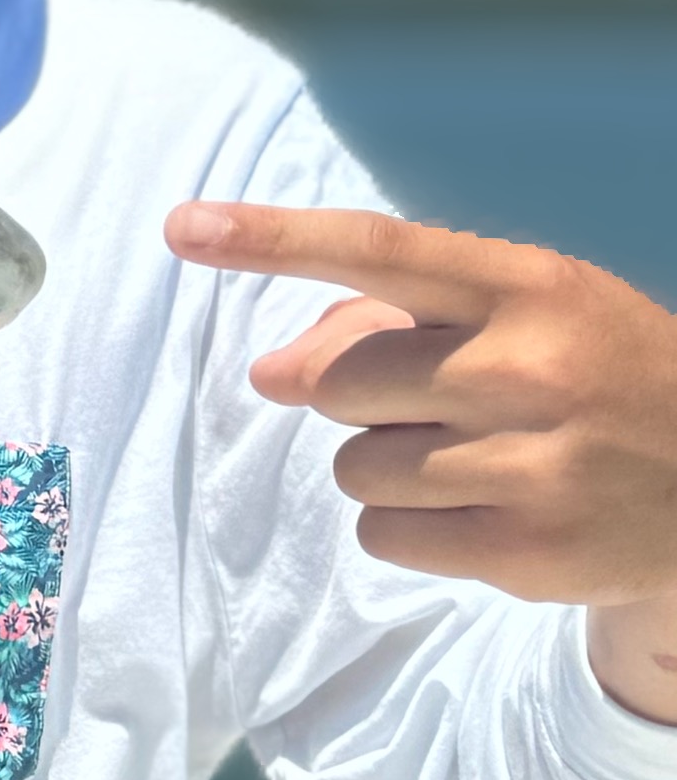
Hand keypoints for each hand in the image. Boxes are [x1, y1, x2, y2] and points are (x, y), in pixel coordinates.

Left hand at [169, 200, 676, 722]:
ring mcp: (533, 466)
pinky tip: (484, 508)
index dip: (273, 238)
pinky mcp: (525, 552)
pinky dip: (410, 526)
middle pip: (338, 382)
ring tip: (476, 458)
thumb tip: (271, 370)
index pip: (380, 250)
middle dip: (359, 395)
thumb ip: (396, 319)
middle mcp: (530, 370)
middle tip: (438, 403)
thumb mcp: (524, 315)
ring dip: (387, 464)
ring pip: (353, 466)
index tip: (183, 227)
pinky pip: (381, 534)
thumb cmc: (595, 375)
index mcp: (528, 290)